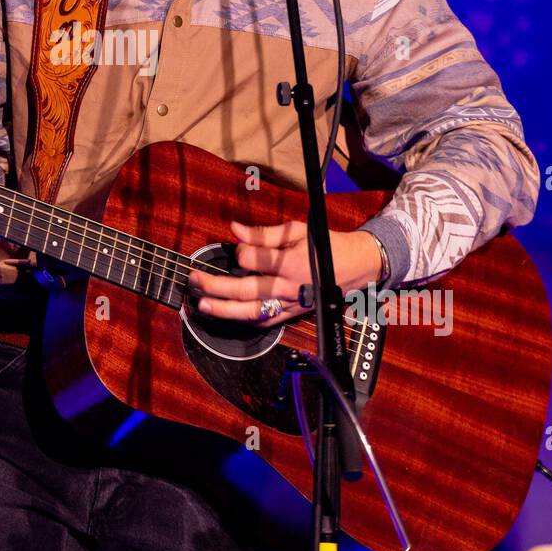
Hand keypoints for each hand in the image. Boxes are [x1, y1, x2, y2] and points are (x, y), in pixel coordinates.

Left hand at [187, 220, 383, 327]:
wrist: (357, 267)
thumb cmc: (326, 246)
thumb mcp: (297, 231)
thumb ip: (263, 233)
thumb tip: (234, 229)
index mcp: (291, 262)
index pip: (253, 259)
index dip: (239, 251)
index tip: (235, 247)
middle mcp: (289, 287)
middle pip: (246, 290)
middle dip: (216, 286)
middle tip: (194, 280)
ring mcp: (291, 304)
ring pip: (252, 312)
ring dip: (224, 310)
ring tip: (202, 304)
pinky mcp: (293, 314)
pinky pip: (265, 321)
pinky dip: (244, 320)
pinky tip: (227, 315)